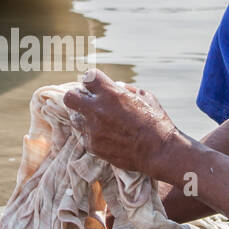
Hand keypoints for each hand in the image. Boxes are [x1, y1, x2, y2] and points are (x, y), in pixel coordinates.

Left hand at [63, 69, 186, 179]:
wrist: (159, 152)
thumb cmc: (156, 122)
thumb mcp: (146, 97)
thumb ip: (127, 89)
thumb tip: (116, 86)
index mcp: (111, 94)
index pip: (87, 77)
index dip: (92, 80)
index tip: (97, 85)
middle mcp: (98, 110)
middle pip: (69, 97)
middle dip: (76, 97)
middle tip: (87, 101)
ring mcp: (93, 129)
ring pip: (74, 119)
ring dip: (84, 118)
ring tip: (99, 122)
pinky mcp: (93, 146)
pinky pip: (84, 136)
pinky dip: (92, 135)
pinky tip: (106, 137)